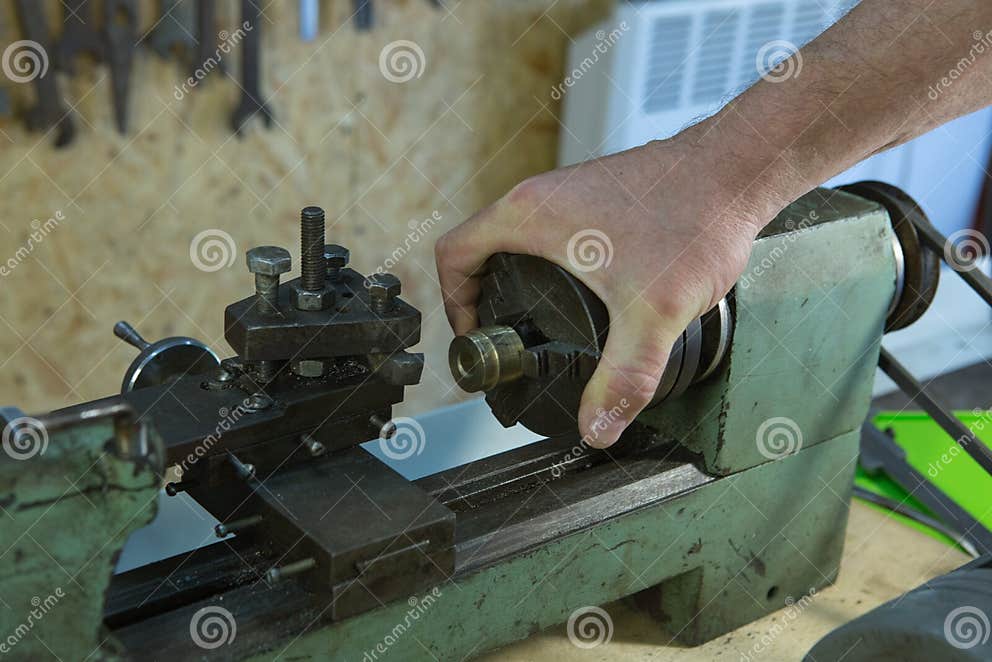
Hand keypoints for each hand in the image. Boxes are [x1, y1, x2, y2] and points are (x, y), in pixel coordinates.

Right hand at [436, 127, 789, 447]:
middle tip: (505, 342)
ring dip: (514, 280)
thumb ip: (623, 379)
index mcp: (529, 216)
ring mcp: (568, 192)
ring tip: (538, 324)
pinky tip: (581, 295)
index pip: (453, 255)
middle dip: (482, 299)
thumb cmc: (693, 217)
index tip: (476, 339)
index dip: (452, 305)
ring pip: (516, 238)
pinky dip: (546, 264)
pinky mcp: (596, 197)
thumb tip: (596, 427)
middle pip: (479, 249)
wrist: (737, 171)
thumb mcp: (652, 314)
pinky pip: (549, 231)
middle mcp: (540, 196)